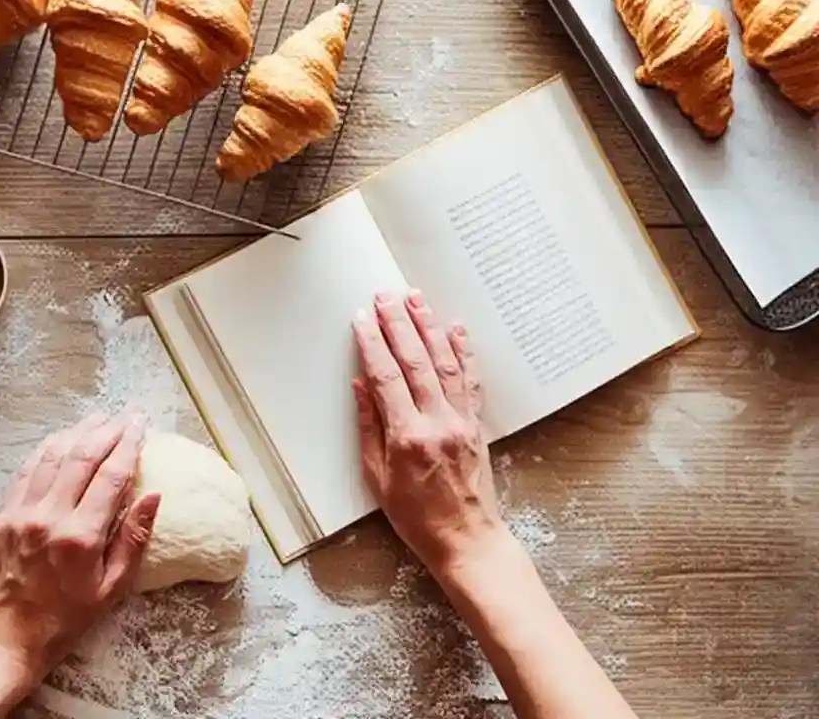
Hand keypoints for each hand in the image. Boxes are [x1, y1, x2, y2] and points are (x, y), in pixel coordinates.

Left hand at [0, 411, 160, 682]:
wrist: (8, 636)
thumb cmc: (66, 619)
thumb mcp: (112, 588)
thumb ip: (133, 538)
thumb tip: (154, 495)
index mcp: (80, 537)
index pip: (111, 476)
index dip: (129, 444)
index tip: (142, 425)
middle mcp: (48, 518)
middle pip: (81, 455)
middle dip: (107, 429)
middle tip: (126, 413)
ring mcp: (21, 513)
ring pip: (51, 455)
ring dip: (78, 431)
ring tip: (98, 418)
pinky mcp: (3, 515)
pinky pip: (27, 470)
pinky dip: (47, 449)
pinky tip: (62, 439)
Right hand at [351, 289, 502, 576]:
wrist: (467, 540)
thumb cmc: (417, 518)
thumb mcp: (378, 478)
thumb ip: (370, 428)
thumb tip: (361, 386)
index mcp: (408, 437)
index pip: (386, 378)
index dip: (372, 344)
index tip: (361, 319)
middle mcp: (438, 423)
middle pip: (416, 362)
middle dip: (398, 325)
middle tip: (385, 297)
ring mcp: (461, 422)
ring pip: (445, 363)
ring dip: (429, 328)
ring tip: (416, 300)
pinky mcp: (476, 425)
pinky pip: (469, 380)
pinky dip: (463, 351)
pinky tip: (455, 329)